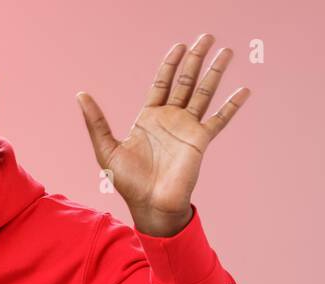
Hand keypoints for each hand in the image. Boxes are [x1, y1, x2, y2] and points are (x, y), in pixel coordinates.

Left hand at [77, 33, 250, 236]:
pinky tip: (244, 90)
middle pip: (187, 80)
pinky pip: (219, 119)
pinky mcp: (201, 141)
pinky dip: (232, 105)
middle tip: (207, 37)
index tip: (180, 45)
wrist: (151, 206)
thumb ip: (96, 121)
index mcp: (150, 116)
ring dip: (216, 72)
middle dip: (196, 58)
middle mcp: (171, 118)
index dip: (171, 63)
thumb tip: (80, 94)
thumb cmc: (128, 182)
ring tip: (227, 52)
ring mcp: (188, 129)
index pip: (162, 81)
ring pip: (205, 93)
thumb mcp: (106, 149)